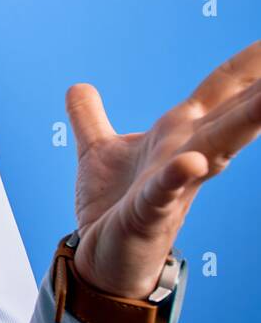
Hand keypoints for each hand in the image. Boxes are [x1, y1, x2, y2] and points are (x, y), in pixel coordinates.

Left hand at [65, 39, 260, 298]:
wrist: (101, 260)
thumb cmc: (113, 206)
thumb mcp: (98, 151)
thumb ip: (90, 117)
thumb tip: (78, 86)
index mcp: (178, 132)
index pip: (222, 88)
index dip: (251, 62)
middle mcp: (186, 152)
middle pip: (234, 111)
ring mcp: (172, 183)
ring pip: (216, 146)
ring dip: (246, 122)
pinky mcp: (149, 212)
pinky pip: (166, 190)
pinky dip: (178, 174)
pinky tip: (193, 161)